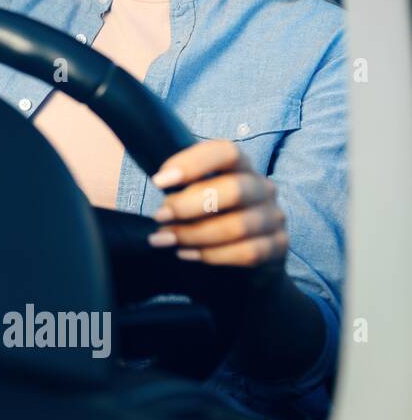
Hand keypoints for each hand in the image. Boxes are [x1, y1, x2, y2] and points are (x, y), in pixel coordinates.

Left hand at [146, 139, 287, 266]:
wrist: (240, 268)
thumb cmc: (204, 221)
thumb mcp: (189, 197)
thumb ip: (174, 185)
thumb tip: (141, 177)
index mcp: (239, 166)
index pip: (226, 152)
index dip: (193, 163)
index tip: (158, 180)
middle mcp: (261, 187)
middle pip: (234, 189)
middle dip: (189, 205)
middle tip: (159, 216)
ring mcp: (273, 217)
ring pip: (239, 225)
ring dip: (195, 234)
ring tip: (165, 239)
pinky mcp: (278, 246)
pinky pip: (248, 252)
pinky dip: (212, 255)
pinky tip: (187, 254)